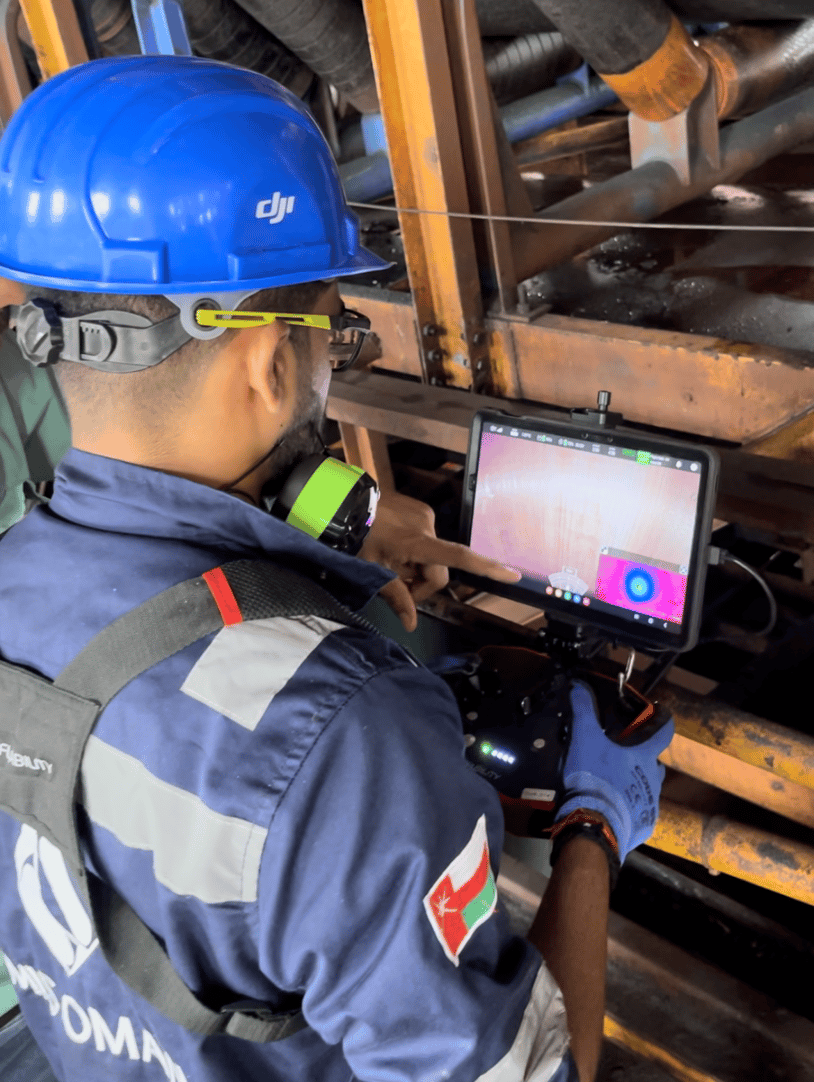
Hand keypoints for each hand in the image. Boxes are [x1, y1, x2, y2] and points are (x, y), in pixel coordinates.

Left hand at [357, 490, 519, 631]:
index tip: (512, 574)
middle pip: (440, 568)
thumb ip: (396, 597)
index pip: (459, 557)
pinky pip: (426, 538)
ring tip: (392, 564)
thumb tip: (412, 625)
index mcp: (419, 542)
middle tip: (398, 586)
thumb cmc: (358, 538)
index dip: (487, 568)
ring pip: (433, 554)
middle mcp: (428, 526)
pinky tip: (395, 548)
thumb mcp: (373, 571)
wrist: (345, 503)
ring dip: (418, 565)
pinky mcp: (420, 509)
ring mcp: (425, 515)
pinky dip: (415, 550)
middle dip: (422, 582)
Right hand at [556, 681, 673, 862]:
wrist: (595, 823)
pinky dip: (630, 808)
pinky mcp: (643, 825)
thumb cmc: (595, 777)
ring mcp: (650, 804)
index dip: (664, 721)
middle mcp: (653, 779)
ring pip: (649, 789)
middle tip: (627, 756)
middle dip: (644, 759)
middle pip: (655, 764)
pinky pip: (640, 812)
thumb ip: (583, 712)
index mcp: (644, 757)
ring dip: (637, 784)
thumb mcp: (585, 739)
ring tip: (617, 783)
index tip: (662, 713)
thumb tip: (579, 687)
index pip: (663, 733)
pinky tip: (614, 808)